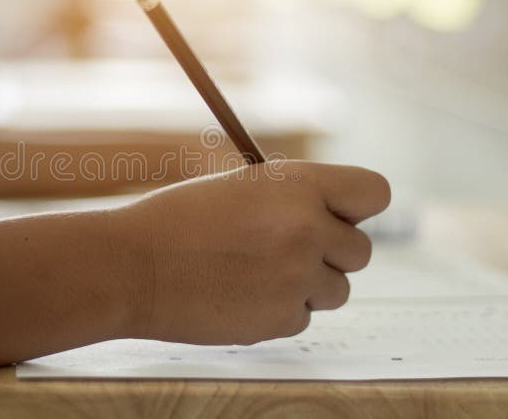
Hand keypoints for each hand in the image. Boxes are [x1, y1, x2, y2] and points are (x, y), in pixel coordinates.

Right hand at [112, 160, 389, 344]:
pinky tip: (241, 294)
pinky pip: (303, 317)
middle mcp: (307, 230)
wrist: (133, 266)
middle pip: (361, 251)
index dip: (356, 206)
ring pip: (337, 290)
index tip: (339, 215)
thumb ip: (295, 199)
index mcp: (297, 185)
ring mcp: (297, 279)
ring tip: (258, 272)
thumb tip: (333, 217)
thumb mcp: (242, 186)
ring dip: (307, 284)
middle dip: (331, 252)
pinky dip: (279, 309)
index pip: (375, 192)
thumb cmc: (177, 220)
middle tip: (290, 248)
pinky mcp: (281, 321)